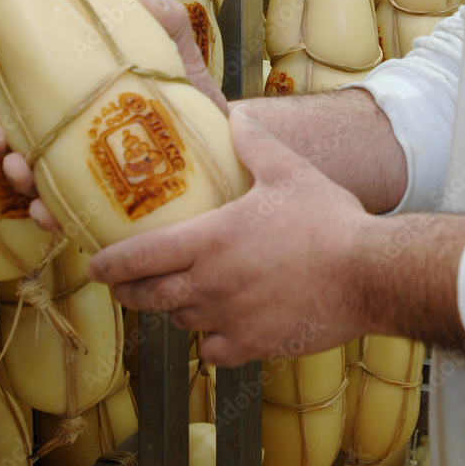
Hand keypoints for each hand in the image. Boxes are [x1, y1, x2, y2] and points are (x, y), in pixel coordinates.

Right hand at [0, 0, 227, 230]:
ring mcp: (87, 176)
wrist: (229, 151)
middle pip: (19, 140)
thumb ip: (165, 26)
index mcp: (79, 102)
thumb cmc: (194, 105)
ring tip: (20, 169)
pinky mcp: (106, 210)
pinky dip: (51, 217)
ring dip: (17, 177)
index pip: (24, 98)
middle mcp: (76, 140)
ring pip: (35, 181)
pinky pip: (69, 219)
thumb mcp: (179, 61)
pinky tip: (47, 213)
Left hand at [87, 108, 371, 365]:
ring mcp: (230, 319)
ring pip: (181, 321)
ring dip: (173, 310)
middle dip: (130, 291)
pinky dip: (209, 340)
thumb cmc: (328, 221)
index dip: (110, 264)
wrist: (368, 274)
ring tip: (177, 298)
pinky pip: (213, 350)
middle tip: (124, 285)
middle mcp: (210, 284)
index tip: (96, 266)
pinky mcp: (253, 345)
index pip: (138, 257)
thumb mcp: (288, 171)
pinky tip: (219, 327)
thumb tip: (236, 116)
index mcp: (210, 241)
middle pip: (149, 296)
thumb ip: (254, 145)